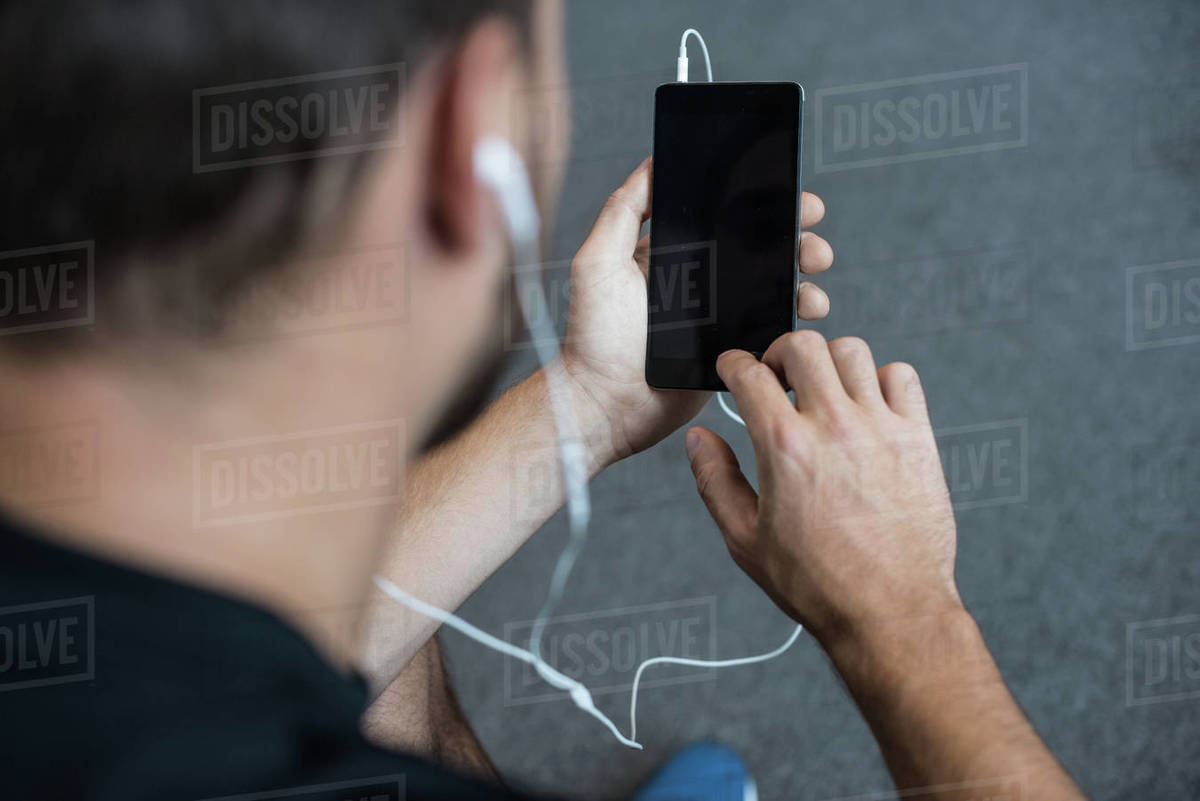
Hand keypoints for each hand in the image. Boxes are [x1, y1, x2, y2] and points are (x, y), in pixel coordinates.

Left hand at [560, 157, 834, 465]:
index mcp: (674, 254)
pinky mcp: (733, 352)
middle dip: (795, 236)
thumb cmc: (592, 337)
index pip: (725, 216)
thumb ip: (621, 212)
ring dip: (803, 276)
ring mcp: (720, 317)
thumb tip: (651, 163)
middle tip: (811, 238)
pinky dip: (796, 321)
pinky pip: (774, 331)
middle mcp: (701, 281)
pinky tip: (804, 315)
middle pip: (761, 249)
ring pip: (776, 288)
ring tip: (811, 276)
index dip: (761, 201)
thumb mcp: (597, 262)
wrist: (604, 405)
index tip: (788, 189)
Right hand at [684, 333, 961, 647]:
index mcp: (784, 448)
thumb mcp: (745, 539)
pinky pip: (902, 377)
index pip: (750, 373)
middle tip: (777, 377)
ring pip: (854, 351)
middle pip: (803, 346)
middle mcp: (834, 427)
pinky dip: (881, 380)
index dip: (733, 363)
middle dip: (780, 353)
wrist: (891, 612)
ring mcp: (881, 428)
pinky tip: (868, 407)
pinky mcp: (918, 439)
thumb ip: (715, 481)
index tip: (733, 368)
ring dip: (830, 363)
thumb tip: (699, 440)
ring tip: (823, 390)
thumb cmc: (819, 584)